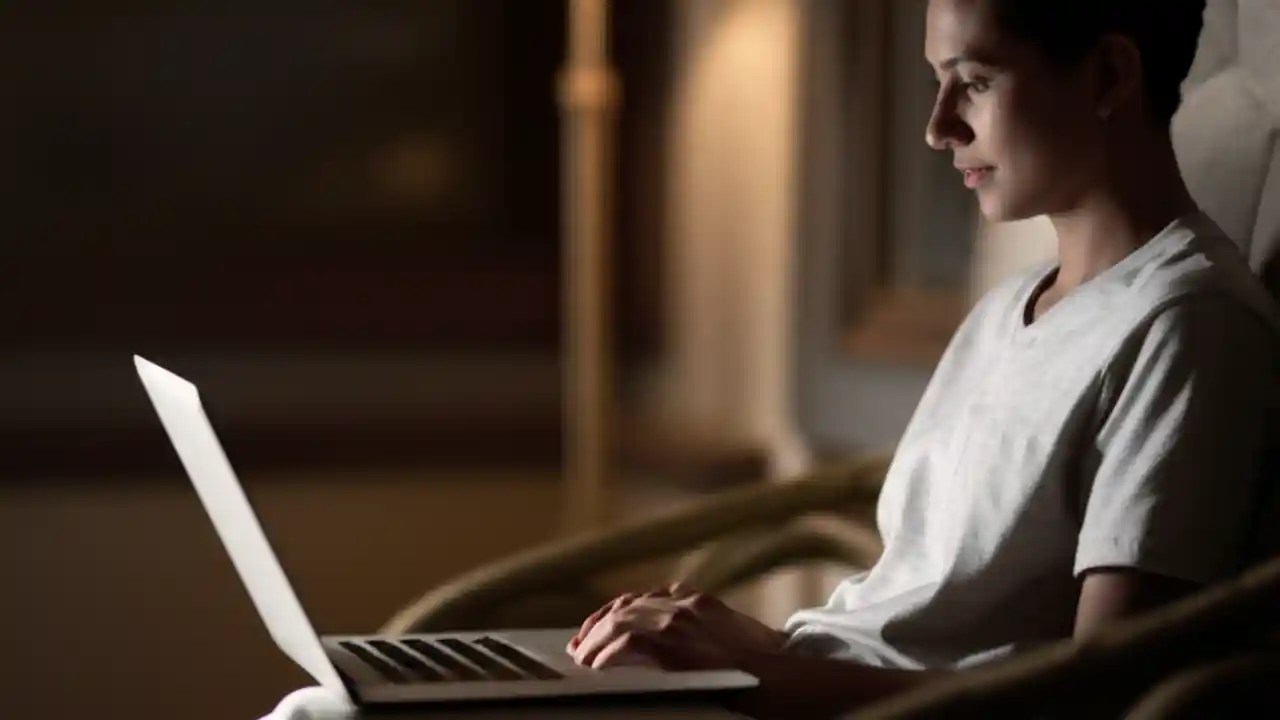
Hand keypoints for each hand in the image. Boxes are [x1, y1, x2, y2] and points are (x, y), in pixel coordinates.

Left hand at [565, 583, 786, 670]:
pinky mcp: (673, 643)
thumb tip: (693, 646)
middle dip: (598, 625)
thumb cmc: (767, 664)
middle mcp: (684, 603)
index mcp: (697, 599)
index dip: (615, 612)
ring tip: (583, 660)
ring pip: (619, 621)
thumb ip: (710, 629)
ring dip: (596, 641)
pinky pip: (626, 644)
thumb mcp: (738, 633)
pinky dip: (606, 654)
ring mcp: (677, 620)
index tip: (600, 627)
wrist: (781, 675)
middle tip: (580, 646)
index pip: (643, 598)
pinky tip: (596, 667)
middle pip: (626, 606)